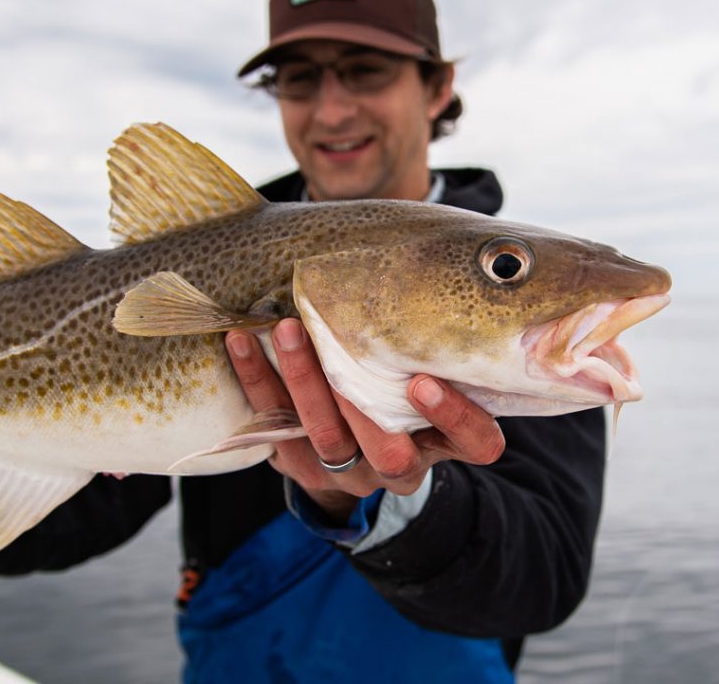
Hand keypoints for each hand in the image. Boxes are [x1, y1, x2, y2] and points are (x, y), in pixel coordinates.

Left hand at [226, 319, 504, 522]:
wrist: (353, 443)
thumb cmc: (402, 378)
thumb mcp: (428, 365)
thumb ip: (434, 334)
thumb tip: (430, 244)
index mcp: (445, 441)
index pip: (476, 443)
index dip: (453, 417)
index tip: (423, 380)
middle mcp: (401, 465)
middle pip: (389, 452)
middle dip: (359, 402)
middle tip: (339, 345)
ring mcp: (348, 473)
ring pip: (327, 439)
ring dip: (304, 381)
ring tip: (288, 329)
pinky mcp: (301, 467)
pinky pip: (275, 428)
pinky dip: (257, 381)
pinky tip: (241, 341)